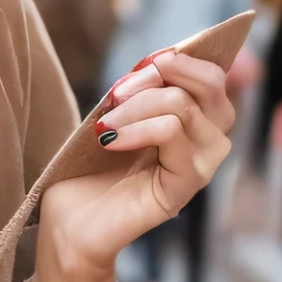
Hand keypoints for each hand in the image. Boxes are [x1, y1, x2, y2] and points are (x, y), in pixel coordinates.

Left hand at [40, 50, 235, 276]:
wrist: (68, 223)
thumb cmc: (86, 170)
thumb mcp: (113, 117)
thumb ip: (140, 92)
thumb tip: (160, 59)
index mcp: (193, 121)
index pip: (213, 76)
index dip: (184, 58)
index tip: (147, 61)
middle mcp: (205, 143)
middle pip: (212, 85)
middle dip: (161, 74)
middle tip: (116, 92)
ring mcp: (199, 167)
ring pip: (186, 108)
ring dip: (137, 105)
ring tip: (103, 125)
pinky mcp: (182, 188)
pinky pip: (173, 135)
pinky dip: (137, 129)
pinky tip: (109, 141)